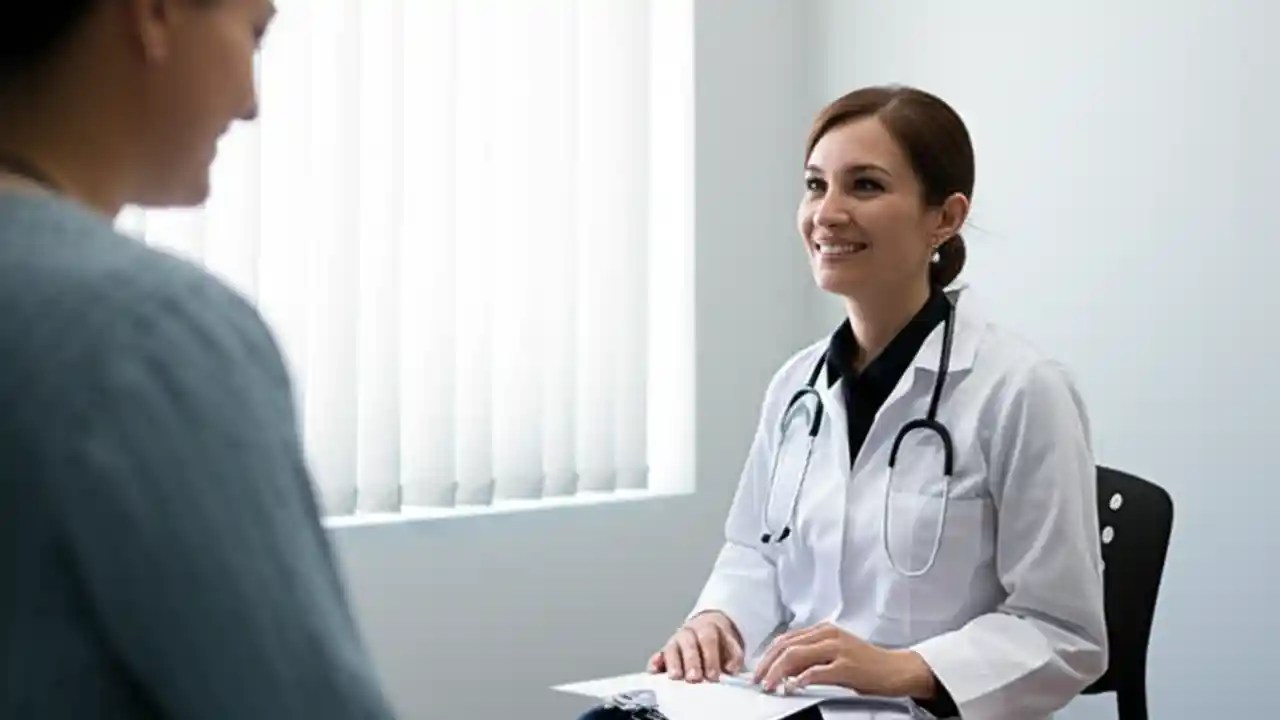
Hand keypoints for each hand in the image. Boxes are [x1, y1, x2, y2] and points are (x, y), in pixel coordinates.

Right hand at [646, 611, 744, 682]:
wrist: (709, 631)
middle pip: (689, 643)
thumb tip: (731, 668)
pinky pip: (657, 656)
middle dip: (691, 661)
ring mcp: (675, 642)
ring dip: (673, 663)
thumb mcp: (732, 648)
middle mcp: (690, 633)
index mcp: (708, 629)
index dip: (710, 657)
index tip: (713, 676)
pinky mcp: (664, 653)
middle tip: (694, 678)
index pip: (708, 639)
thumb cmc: (721, 646)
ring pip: (672, 649)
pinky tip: (654, 670)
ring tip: (676, 677)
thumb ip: (734, 657)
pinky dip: (655, 663)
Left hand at [751, 622, 934, 697]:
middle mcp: (829, 635)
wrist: (896, 669)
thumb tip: (784, 669)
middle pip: (787, 645)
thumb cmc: (866, 663)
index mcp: (824, 630)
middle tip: (758, 679)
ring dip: (778, 671)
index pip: (786, 638)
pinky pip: (817, 671)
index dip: (768, 654)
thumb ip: (811, 657)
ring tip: (770, 684)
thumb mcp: (834, 654)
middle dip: (767, 664)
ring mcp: (838, 649)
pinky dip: (801, 679)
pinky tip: (793, 686)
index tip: (759, 669)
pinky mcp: (846, 666)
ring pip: (796, 655)